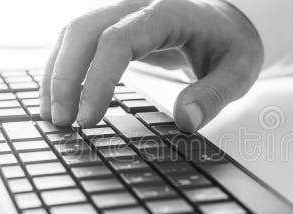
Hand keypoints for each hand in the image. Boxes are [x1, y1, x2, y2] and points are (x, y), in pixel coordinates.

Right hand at [39, 0, 263, 131]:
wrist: (230, 20)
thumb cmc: (231, 44)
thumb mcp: (239, 70)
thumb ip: (214, 95)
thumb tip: (185, 120)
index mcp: (168, 12)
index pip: (118, 40)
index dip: (98, 80)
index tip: (90, 119)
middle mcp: (138, 5)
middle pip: (83, 31)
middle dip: (64, 77)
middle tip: (62, 122)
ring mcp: (122, 12)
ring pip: (73, 33)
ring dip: (56, 74)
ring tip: (53, 117)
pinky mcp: (114, 26)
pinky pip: (78, 41)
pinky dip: (63, 68)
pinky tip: (59, 99)